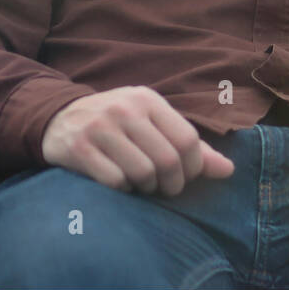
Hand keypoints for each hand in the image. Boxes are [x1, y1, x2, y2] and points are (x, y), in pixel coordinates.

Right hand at [40, 85, 233, 194]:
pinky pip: (114, 181)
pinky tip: (119, 183)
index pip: (187, 140)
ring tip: (143, 185)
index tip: (187, 176)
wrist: (59, 117)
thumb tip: (229, 170)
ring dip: (147, 188)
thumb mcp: (154, 123)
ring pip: (142, 173)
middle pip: (167, 160)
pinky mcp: (78, 148)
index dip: (194, 167)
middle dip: (172, 184)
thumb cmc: (119, 124)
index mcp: (149, 100)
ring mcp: (100, 127)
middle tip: (165, 189)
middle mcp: (125, 109)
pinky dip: (122, 189)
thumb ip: (191, 146)